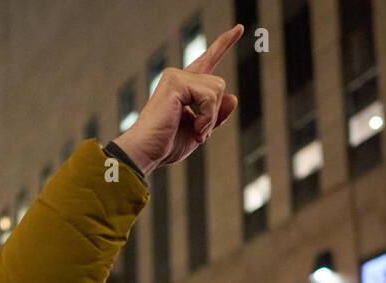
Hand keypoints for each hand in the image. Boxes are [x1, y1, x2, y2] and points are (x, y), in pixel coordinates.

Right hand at [112, 24, 242, 175]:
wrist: (146, 152)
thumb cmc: (167, 144)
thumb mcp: (200, 130)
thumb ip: (216, 114)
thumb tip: (232, 97)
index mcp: (184, 86)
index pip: (208, 60)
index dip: (223, 44)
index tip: (238, 28)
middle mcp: (179, 76)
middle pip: (219, 84)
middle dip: (214, 112)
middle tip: (199, 133)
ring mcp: (176, 76)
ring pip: (217, 88)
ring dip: (211, 117)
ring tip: (195, 131)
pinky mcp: (176, 82)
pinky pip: (209, 96)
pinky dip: (207, 116)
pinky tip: (195, 128)